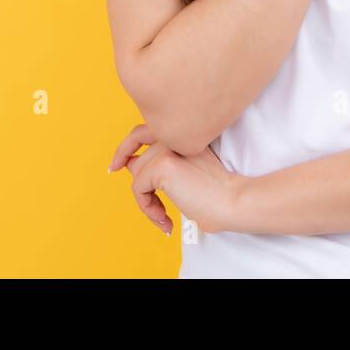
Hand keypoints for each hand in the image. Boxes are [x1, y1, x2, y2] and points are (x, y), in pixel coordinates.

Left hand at [108, 123, 245, 236]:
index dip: (127, 147)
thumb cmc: (217, 193)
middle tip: (159, 211)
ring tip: (165, 217)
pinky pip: (138, 190)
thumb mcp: (189, 170)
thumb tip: (131, 165)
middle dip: (144, 186)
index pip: (144, 132)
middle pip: (138, 160)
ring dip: (147, 202)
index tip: (115, 165)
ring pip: (137, 176)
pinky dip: (148, 208)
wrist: (233, 201)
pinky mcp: (162, 164)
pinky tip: (165, 218)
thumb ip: (165, 162)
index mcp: (184, 132)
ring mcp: (167, 147)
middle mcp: (174, 133)